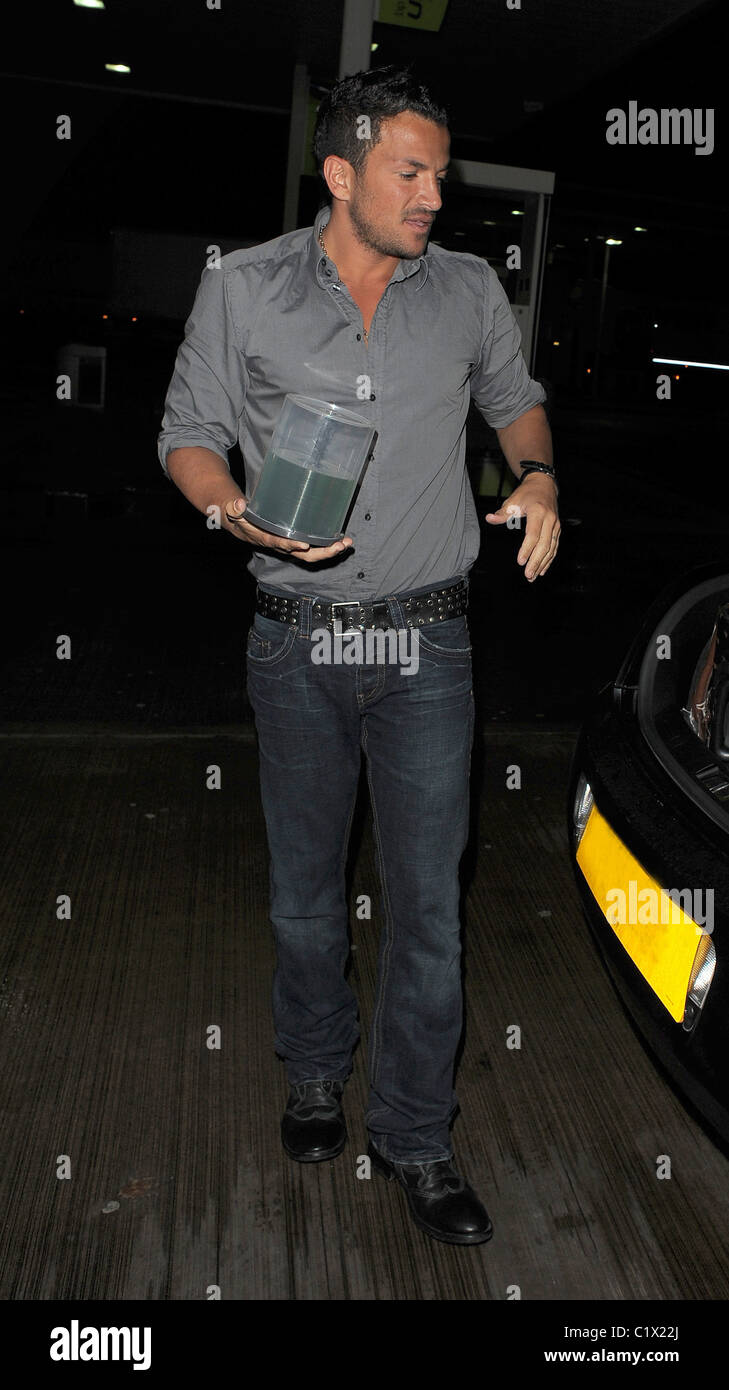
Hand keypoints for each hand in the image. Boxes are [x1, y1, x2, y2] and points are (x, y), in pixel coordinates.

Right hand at [223, 496, 352, 562]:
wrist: (241, 526)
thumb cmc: (239, 517)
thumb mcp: (233, 511)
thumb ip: (234, 508)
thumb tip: (238, 504)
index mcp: (265, 538)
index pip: (278, 543)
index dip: (290, 545)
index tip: (304, 544)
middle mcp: (281, 545)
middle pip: (303, 555)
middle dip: (322, 553)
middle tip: (339, 546)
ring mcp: (291, 545)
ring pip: (312, 553)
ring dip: (330, 550)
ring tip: (346, 543)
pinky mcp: (296, 541)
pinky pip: (314, 547)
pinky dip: (328, 545)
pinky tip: (341, 539)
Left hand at [485, 475, 559, 580]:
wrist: (544, 485)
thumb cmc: (527, 494)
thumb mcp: (513, 501)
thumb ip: (502, 513)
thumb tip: (489, 518)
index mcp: (538, 512)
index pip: (533, 534)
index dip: (527, 549)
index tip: (520, 561)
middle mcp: (550, 520)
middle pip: (544, 544)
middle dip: (536, 561)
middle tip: (528, 575)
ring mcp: (555, 526)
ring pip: (551, 548)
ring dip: (542, 564)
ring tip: (533, 576)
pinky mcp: (557, 530)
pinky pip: (554, 547)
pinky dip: (549, 560)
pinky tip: (542, 570)